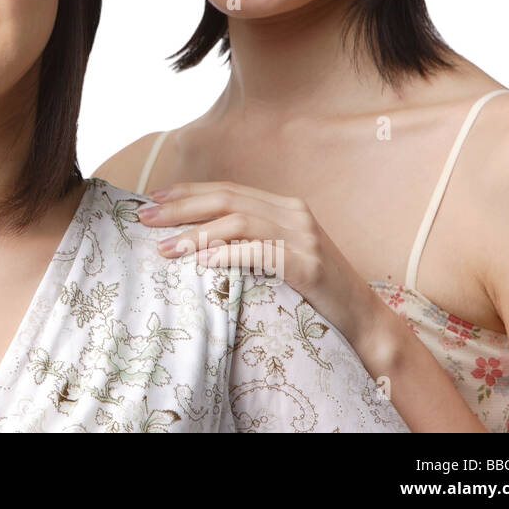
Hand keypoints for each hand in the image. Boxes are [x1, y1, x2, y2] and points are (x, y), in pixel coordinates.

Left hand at [139, 181, 380, 343]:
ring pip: (238, 222)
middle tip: (145, 218)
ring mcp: (304, 237)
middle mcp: (294, 213)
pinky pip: (260, 252)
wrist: (363, 319)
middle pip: (226, 199)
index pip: (227, 189)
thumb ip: (247, 239)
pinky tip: (202, 263)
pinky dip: (227, 254)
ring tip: (166, 248)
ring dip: (195, 234)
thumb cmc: (313, 290)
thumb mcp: (279, 255)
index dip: (188, 191)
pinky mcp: (309, 265)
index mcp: (284, 206)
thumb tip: (194, 239)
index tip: (153, 199)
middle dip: (180, 207)